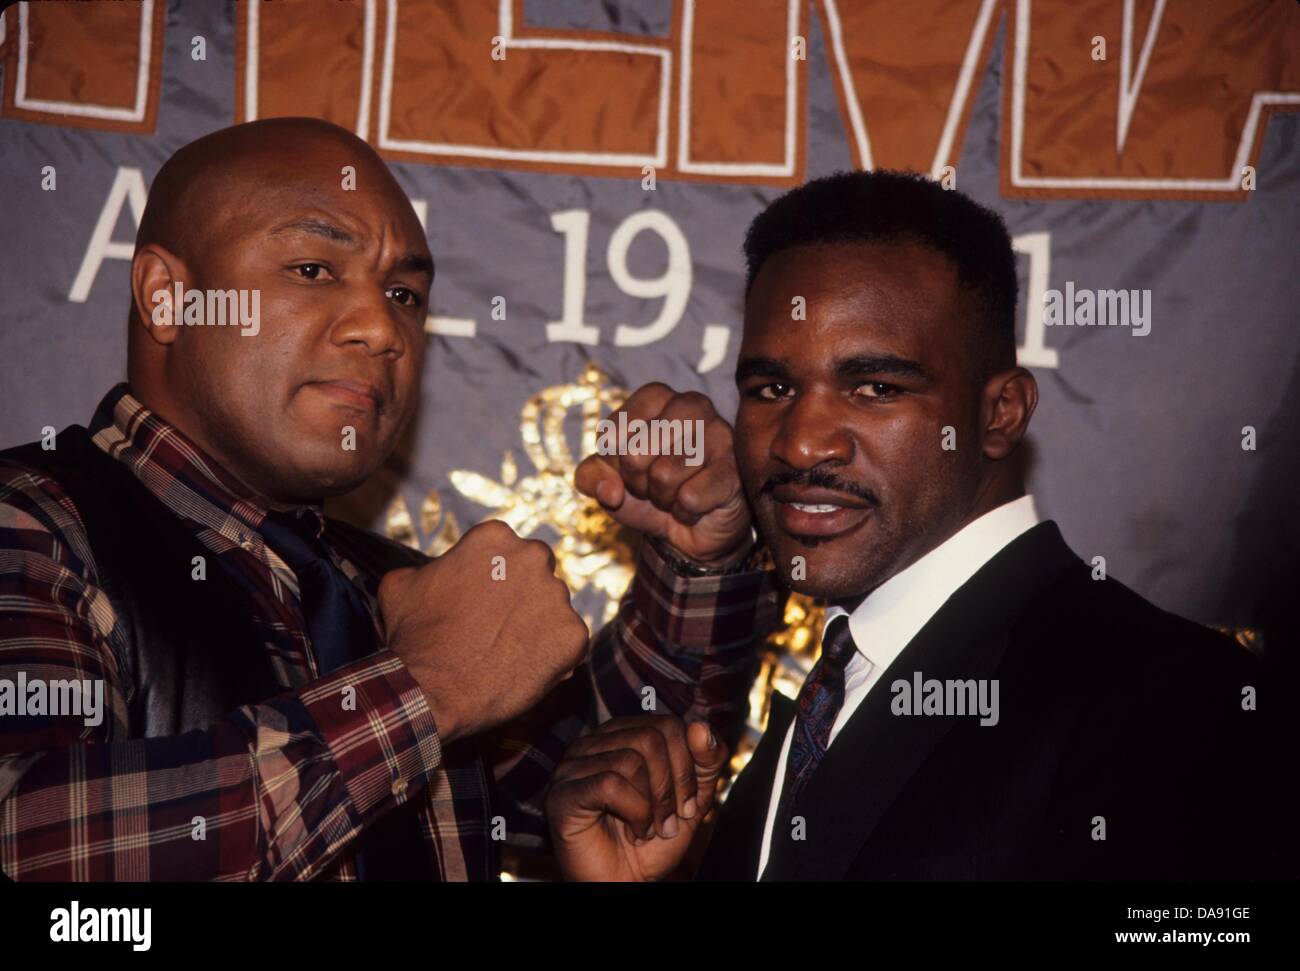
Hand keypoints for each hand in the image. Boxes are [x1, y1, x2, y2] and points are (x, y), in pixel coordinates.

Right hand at [378, 520, 587, 742]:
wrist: (428, 691)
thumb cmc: (414, 637)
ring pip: (554, 609)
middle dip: (524, 596)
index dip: (495, 579)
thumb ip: (429, 567)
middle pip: (538, 574)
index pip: (507, 552)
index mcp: (496, 538)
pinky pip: (568, 644)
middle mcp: (533, 558)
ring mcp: (557, 596)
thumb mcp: (401, 584)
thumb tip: (434, 571)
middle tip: (498, 627)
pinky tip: (523, 670)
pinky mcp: (573, 635)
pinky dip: (553, 657)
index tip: (482, 601)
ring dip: (538, 627)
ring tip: (506, 653)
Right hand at [545, 715, 729, 880]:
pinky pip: (610, 783)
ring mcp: (572, 766)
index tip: (688, 805)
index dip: (688, 765)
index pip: (666, 724)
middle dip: (671, 786)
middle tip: (669, 820)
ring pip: (631, 760)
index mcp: (621, 736)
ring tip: (647, 829)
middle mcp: (593, 743)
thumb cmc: (652, 843)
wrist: (625, 884)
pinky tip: (634, 832)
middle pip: (651, 737)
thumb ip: (705, 762)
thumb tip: (701, 726)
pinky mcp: (562, 794)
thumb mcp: (691, 799)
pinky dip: (634, 812)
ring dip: (652, 805)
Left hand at [575, 383, 750, 567]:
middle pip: (636, 451)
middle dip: (637, 482)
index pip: (614, 430)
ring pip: (664, 474)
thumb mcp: (607, 482)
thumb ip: (590, 477)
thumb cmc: (647, 493)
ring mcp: (719, 434)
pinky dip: (684, 512)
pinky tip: (696, 506)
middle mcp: (692, 404)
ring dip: (662, 497)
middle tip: (653, 485)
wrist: (687, 531)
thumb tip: (609, 489)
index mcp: (657, 396)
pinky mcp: (735, 468)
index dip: (614, 461)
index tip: (629, 469)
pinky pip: (690, 497)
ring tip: (674, 494)